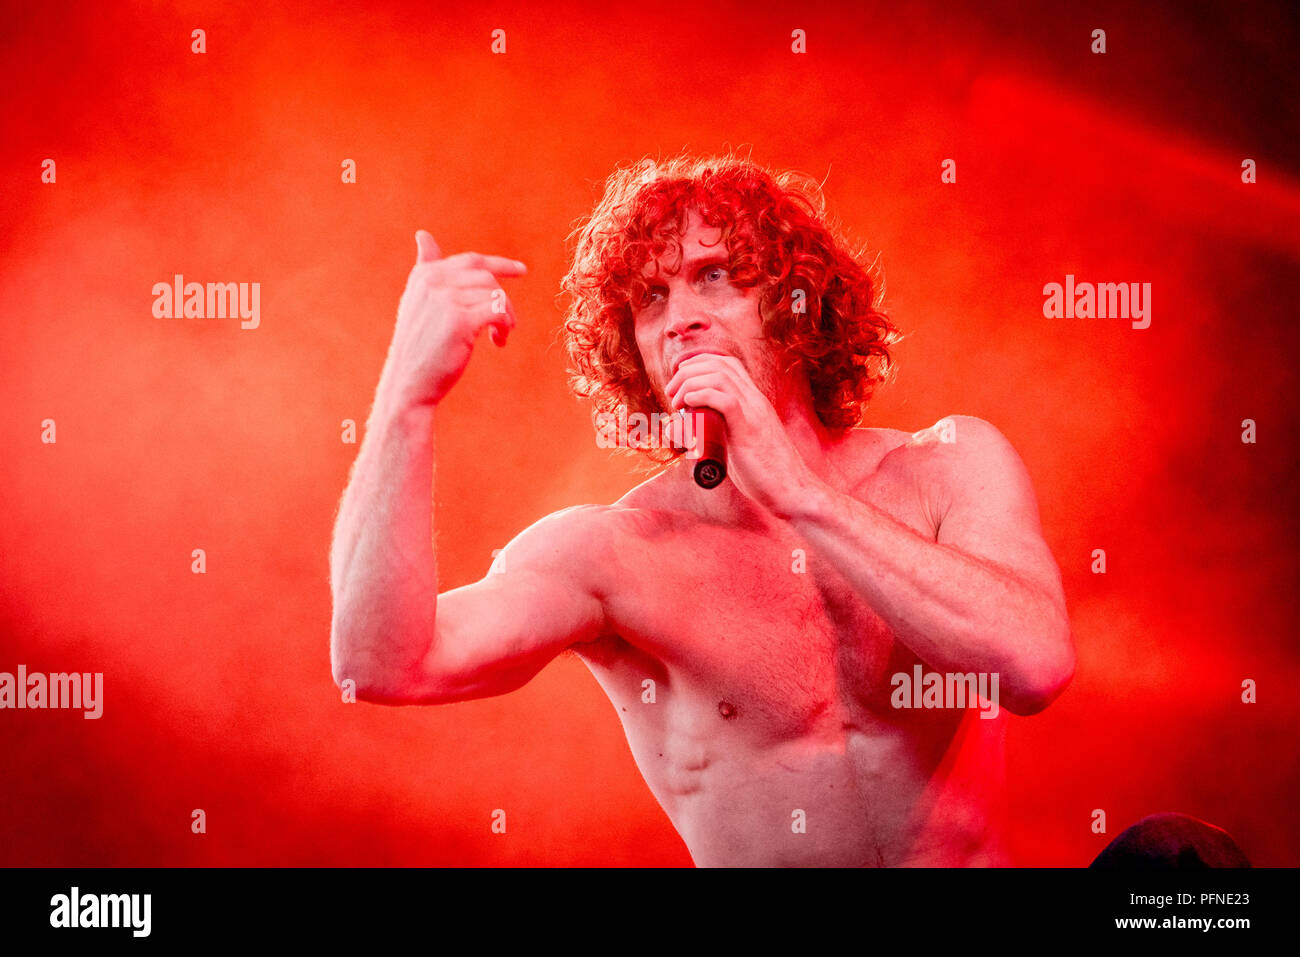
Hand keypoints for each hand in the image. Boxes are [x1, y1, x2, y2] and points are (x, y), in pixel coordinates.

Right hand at [377, 230, 525, 409]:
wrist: (408, 384)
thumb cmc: (418, 346)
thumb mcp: (418, 302)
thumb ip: (426, 268)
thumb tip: (422, 234)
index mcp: (425, 275)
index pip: (472, 261)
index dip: (500, 264)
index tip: (522, 271)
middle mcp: (433, 282)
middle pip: (488, 279)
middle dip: (503, 300)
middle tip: (506, 325)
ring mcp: (445, 299)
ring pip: (496, 295)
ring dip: (506, 317)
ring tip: (500, 336)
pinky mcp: (459, 320)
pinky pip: (498, 311)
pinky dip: (505, 326)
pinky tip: (499, 341)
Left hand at [664, 354, 817, 515]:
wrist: (793, 492)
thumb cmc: (763, 475)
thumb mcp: (737, 447)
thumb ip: (715, 435)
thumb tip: (677, 430)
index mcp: (755, 401)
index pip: (728, 364)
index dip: (699, 363)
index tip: (679, 379)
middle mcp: (756, 401)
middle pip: (719, 364)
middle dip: (688, 371)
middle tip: (671, 392)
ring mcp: (754, 412)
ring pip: (719, 376)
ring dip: (690, 382)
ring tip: (675, 401)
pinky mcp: (749, 430)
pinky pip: (725, 400)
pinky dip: (702, 396)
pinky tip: (688, 403)